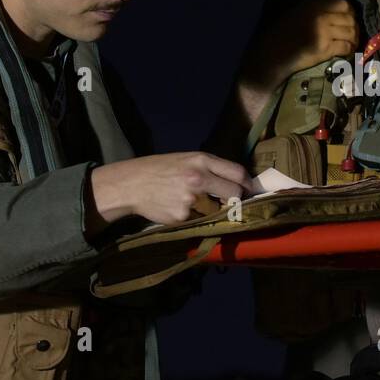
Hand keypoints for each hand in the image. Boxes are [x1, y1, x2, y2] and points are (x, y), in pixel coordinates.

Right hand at [86, 152, 256, 232]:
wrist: (131, 184)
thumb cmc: (161, 169)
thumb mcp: (186, 159)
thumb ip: (211, 168)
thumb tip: (238, 182)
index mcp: (201, 160)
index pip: (237, 173)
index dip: (247, 183)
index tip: (248, 189)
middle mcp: (198, 178)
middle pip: (234, 193)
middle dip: (235, 199)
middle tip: (229, 201)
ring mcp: (191, 199)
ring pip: (218, 210)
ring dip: (213, 210)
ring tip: (195, 203)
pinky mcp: (183, 216)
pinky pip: (200, 220)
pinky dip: (196, 218)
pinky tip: (181, 209)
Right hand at [242, 0, 359, 91]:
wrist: (274, 54)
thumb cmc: (284, 34)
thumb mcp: (299, 13)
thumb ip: (317, 9)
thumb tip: (341, 10)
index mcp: (314, 5)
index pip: (343, 4)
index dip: (350, 13)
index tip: (349, 21)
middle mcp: (320, 16)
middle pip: (349, 19)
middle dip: (354, 28)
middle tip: (352, 35)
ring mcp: (322, 31)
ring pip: (350, 33)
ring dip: (353, 39)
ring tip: (350, 44)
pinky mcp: (324, 48)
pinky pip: (345, 47)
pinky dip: (348, 50)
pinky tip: (345, 52)